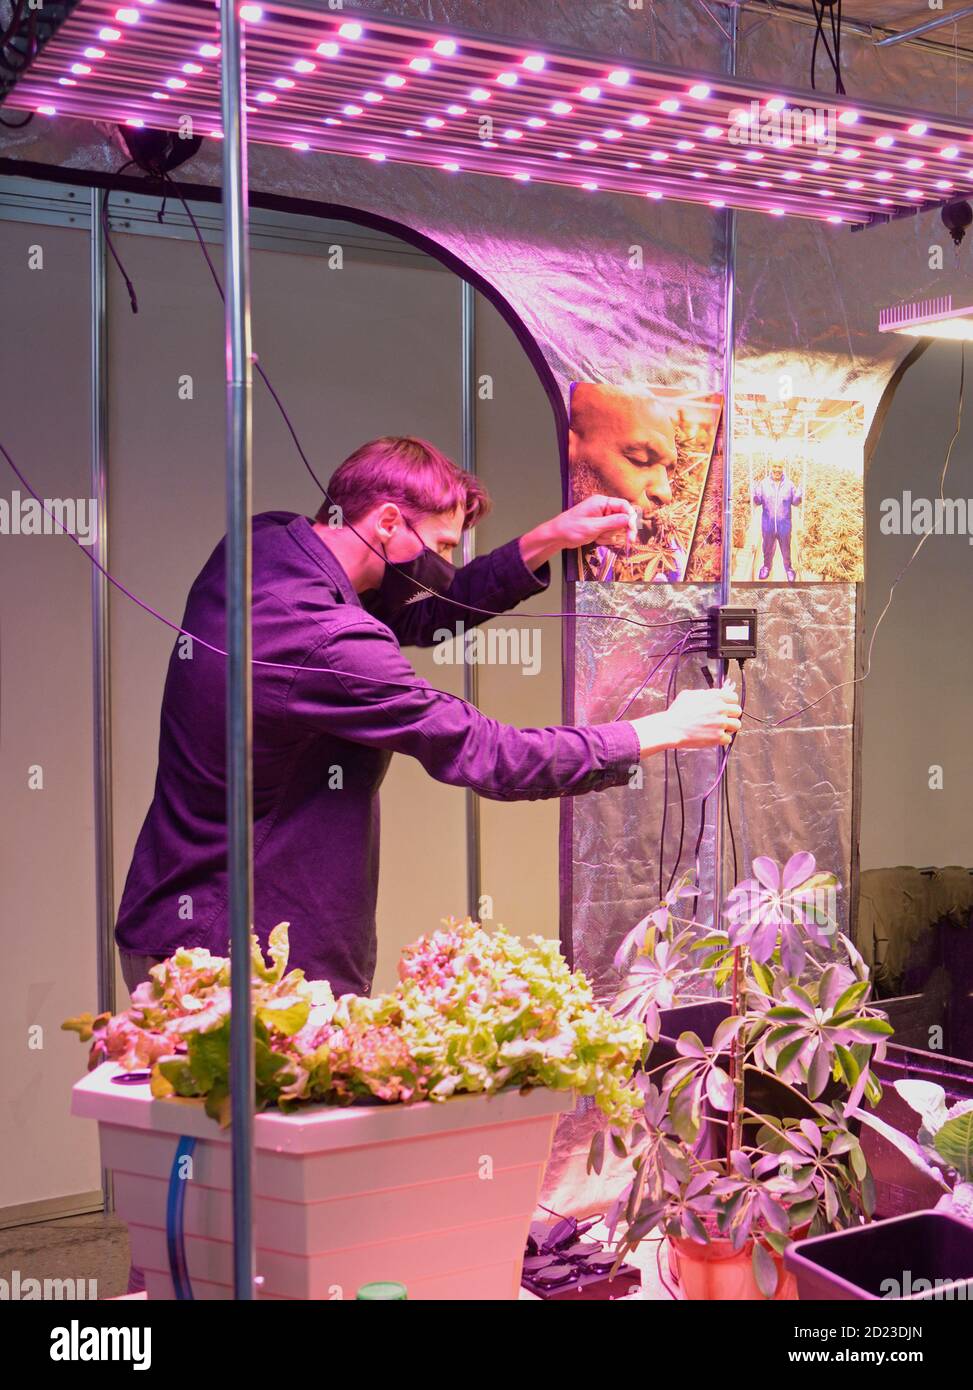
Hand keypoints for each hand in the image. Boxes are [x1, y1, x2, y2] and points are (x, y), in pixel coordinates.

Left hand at [519, 496, 637, 570]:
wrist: (557, 537)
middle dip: (622, 530)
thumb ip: (612, 522)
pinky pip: (611, 533)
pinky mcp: (600, 525)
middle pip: (623, 517)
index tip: (632, 530)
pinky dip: (606, 538)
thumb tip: (629, 518)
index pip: (624, 505)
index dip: (631, 517)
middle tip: (628, 541)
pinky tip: (596, 539)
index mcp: (601, 502)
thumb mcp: (593, 526)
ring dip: (611, 535)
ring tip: (598, 537)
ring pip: (617, 527)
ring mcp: (602, 517)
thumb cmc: (571, 528)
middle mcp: (603, 507)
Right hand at [631, 680, 741, 755]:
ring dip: (729, 727)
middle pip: (738, 711)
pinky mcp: (718, 737)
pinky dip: (722, 739)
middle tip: (722, 718)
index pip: (734, 697)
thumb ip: (704, 694)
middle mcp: (720, 708)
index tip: (725, 706)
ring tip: (719, 728)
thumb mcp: (689, 695)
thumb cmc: (677, 712)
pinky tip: (713, 737)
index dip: (729, 702)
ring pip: (737, 725)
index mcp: (714, 696)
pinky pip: (729, 739)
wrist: (671, 728)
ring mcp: (720, 723)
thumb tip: (712, 694)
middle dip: (731, 715)